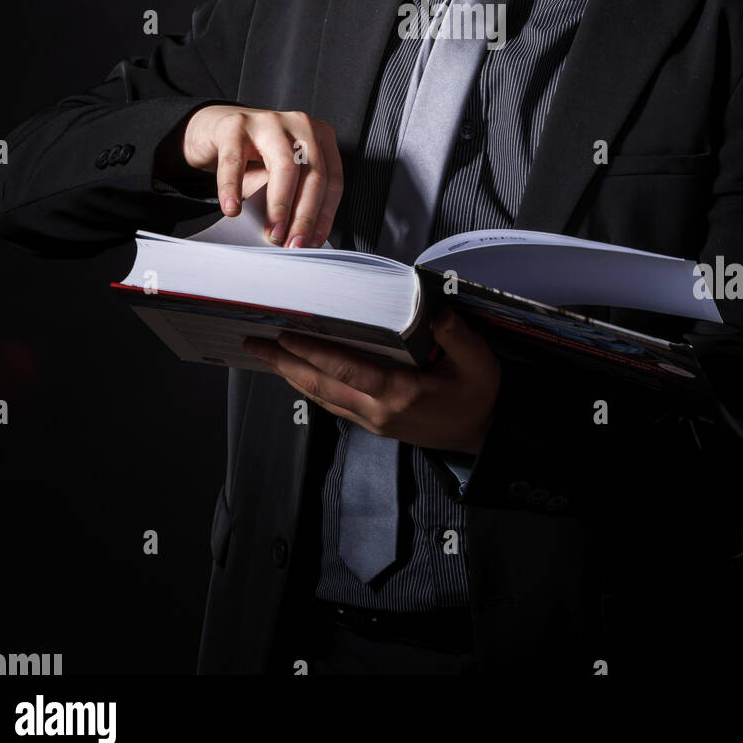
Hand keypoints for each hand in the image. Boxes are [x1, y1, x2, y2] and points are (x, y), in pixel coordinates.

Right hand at [173, 106, 343, 246]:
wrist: (217, 129)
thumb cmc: (255, 156)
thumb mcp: (279, 176)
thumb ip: (291, 198)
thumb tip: (297, 234)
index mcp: (319, 136)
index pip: (332, 180)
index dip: (324, 215)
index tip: (313, 242)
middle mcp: (300, 124)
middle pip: (313, 174)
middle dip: (304, 216)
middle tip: (292, 243)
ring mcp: (268, 121)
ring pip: (285, 166)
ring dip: (280, 205)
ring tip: (273, 232)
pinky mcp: (235, 125)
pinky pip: (235, 161)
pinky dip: (233, 189)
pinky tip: (233, 209)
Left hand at [242, 305, 501, 453]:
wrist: (486, 435)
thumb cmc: (480, 397)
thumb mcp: (478, 362)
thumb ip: (455, 334)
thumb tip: (434, 307)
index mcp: (401, 393)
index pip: (348, 369)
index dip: (314, 352)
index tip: (287, 335)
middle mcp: (380, 411)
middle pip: (322, 386)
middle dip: (285, 364)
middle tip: (256, 344)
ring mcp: (375, 421)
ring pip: (323, 398)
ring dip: (292, 376)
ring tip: (267, 356)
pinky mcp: (376, 424)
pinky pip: (334, 404)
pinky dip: (311, 388)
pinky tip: (298, 376)